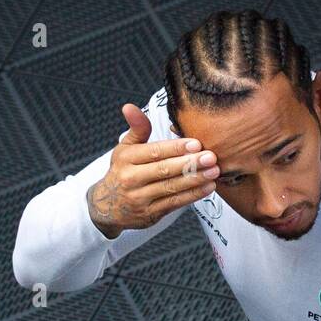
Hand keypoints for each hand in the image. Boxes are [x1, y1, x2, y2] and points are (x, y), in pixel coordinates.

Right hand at [86, 104, 218, 237]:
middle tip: (211, 157)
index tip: (196, 143)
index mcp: (127, 159)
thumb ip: (136, 128)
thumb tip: (130, 106)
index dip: (175, 148)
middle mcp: (131, 179)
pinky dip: (192, 196)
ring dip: (195, 180)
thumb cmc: (122, 172)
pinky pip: (174, 203)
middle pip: (164, 170)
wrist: (107, 207)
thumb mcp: (124, 148)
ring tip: (214, 172)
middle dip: (189, 163)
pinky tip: (207, 187)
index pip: (154, 152)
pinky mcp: (150, 214)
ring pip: (171, 188)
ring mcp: (140, 198)